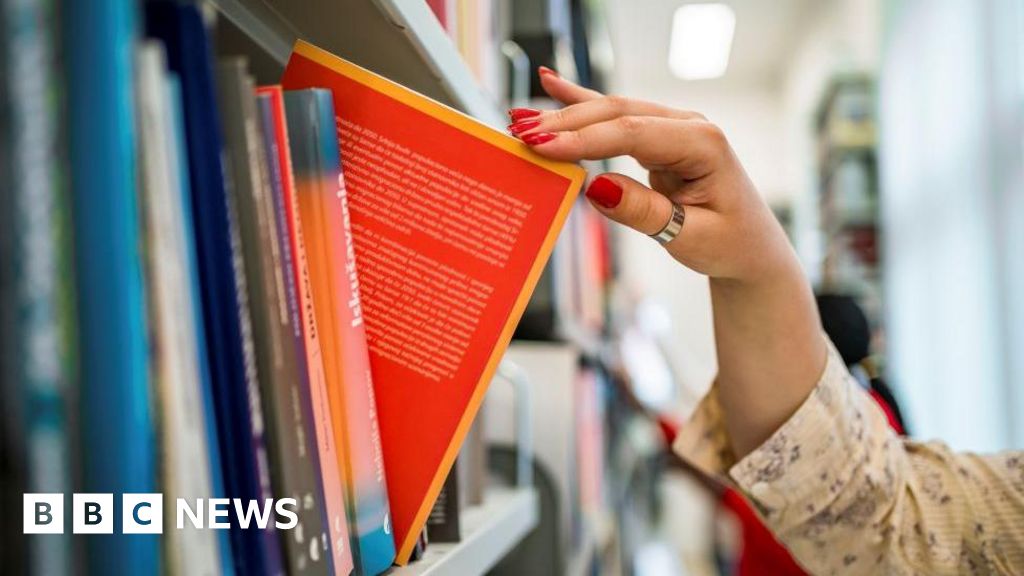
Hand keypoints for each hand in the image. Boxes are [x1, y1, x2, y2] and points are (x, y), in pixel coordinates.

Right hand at [509, 69, 796, 285]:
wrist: (749, 246)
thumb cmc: (728, 243)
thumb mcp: (691, 237)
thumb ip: (644, 212)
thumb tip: (596, 188)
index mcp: (702, 143)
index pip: (632, 133)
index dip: (584, 138)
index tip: (542, 148)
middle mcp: (687, 126)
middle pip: (617, 114)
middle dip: (566, 123)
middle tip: (521, 135)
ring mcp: (672, 127)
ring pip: (611, 111)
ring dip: (564, 114)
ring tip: (520, 119)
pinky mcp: (657, 137)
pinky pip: (615, 116)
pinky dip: (581, 101)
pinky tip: (551, 83)